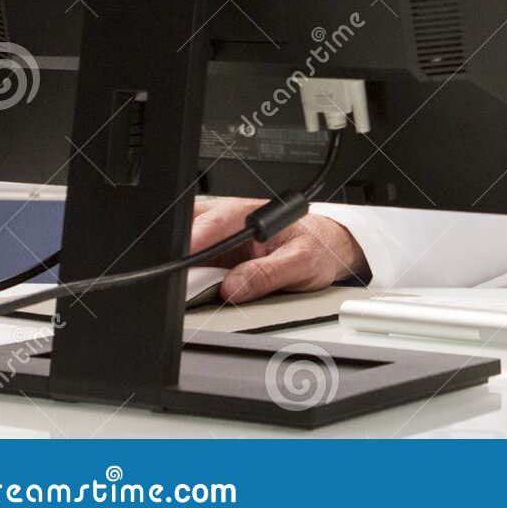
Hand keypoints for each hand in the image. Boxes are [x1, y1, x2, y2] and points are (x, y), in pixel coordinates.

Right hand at [190, 197, 369, 304]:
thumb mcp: (302, 260)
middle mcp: (228, 222)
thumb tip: (233, 287)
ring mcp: (219, 239)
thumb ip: (268, 273)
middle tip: (184, 285)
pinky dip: (191, 280)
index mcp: (248, 213)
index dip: (192, 242)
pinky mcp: (216, 257)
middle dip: (180, 256)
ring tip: (194, 293)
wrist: (326, 247)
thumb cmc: (318, 245)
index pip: (211, 222)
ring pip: (184, 249)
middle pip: (187, 232)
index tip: (182, 263)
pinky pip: (193, 267)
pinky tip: (199, 293)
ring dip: (185, 271)